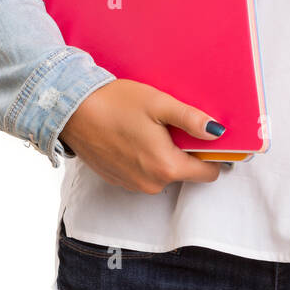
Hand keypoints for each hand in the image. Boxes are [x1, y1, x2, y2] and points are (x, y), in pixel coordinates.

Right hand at [57, 78, 225, 191]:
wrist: (71, 110)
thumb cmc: (115, 104)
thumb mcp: (159, 104)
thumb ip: (191, 120)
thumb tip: (218, 132)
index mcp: (166, 166)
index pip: (208, 173)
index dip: (213, 155)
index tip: (208, 138)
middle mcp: (151, 183)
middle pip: (186, 173)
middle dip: (185, 152)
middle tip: (172, 125)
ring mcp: (133, 185)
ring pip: (164, 173)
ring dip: (164, 155)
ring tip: (150, 128)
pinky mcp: (118, 180)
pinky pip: (144, 173)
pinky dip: (145, 158)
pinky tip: (133, 136)